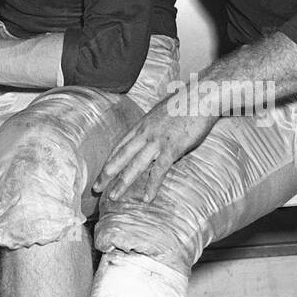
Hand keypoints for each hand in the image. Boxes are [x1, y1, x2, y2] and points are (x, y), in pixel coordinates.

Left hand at [94, 95, 216, 203]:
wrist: (201, 97)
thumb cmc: (185, 103)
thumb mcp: (163, 113)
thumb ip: (155, 126)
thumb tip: (154, 137)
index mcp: (142, 124)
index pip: (120, 145)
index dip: (110, 159)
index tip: (102, 171)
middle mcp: (145, 133)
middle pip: (121, 155)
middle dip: (107, 173)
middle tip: (95, 188)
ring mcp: (157, 141)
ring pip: (135, 165)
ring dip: (123, 182)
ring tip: (113, 197)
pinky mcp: (172, 148)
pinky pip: (159, 170)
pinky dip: (152, 185)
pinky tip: (146, 199)